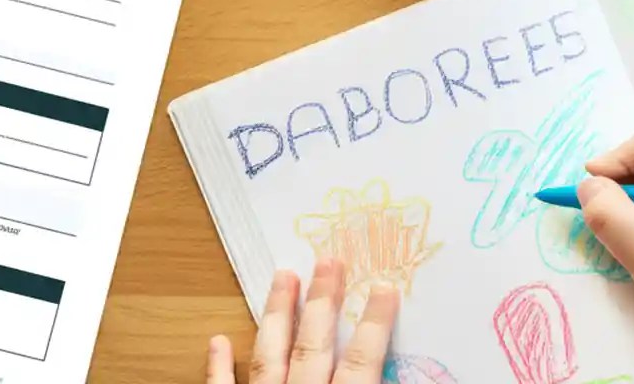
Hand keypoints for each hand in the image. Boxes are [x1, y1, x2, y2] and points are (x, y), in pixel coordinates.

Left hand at [205, 258, 399, 383]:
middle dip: (321, 301)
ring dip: (276, 314)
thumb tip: (415, 377)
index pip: (362, 364)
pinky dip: (219, 366)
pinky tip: (218, 340)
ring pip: (269, 357)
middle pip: (313, 347)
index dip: (374, 324)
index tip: (383, 286)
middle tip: (329, 261)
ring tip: (283, 276)